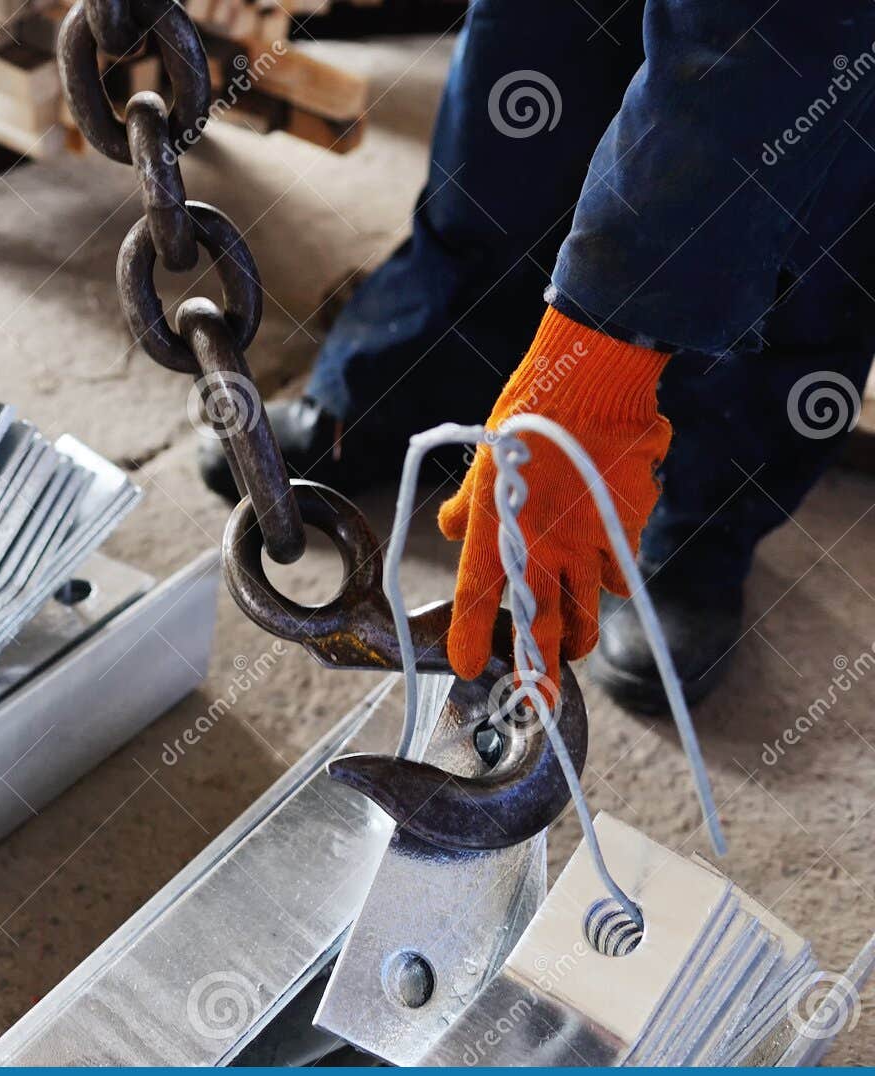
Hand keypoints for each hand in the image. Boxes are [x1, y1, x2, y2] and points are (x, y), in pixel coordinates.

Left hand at [438, 307, 671, 694]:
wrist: (588, 384)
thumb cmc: (524, 420)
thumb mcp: (481, 464)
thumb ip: (466, 507)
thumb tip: (450, 526)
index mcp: (495, 532)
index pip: (475, 601)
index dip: (469, 640)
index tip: (470, 669)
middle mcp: (541, 548)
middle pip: (543, 627)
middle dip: (542, 666)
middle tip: (539, 688)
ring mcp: (588, 543)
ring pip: (588, 610)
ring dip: (580, 635)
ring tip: (575, 645)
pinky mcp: (627, 529)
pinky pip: (620, 570)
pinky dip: (612, 580)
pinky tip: (608, 583)